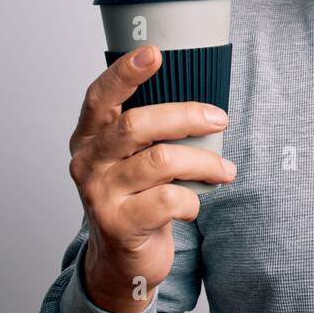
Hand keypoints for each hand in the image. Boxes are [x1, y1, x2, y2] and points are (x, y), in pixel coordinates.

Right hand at [67, 45, 236, 312]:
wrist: (121, 260)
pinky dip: (192, 200)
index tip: (153, 52)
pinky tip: (193, 205)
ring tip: (225, 170)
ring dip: (204, 162)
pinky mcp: (119, 224)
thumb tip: (204, 104)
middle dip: (186, 116)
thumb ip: (151, 131)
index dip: (124, 72)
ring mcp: (99, 194)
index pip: (100, 96)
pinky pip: (170, 200)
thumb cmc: (136, 198)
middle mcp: (88, 161)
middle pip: (137, 124)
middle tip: (220, 119)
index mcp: (89, 137)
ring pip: (162, 161)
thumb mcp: (133, 159)